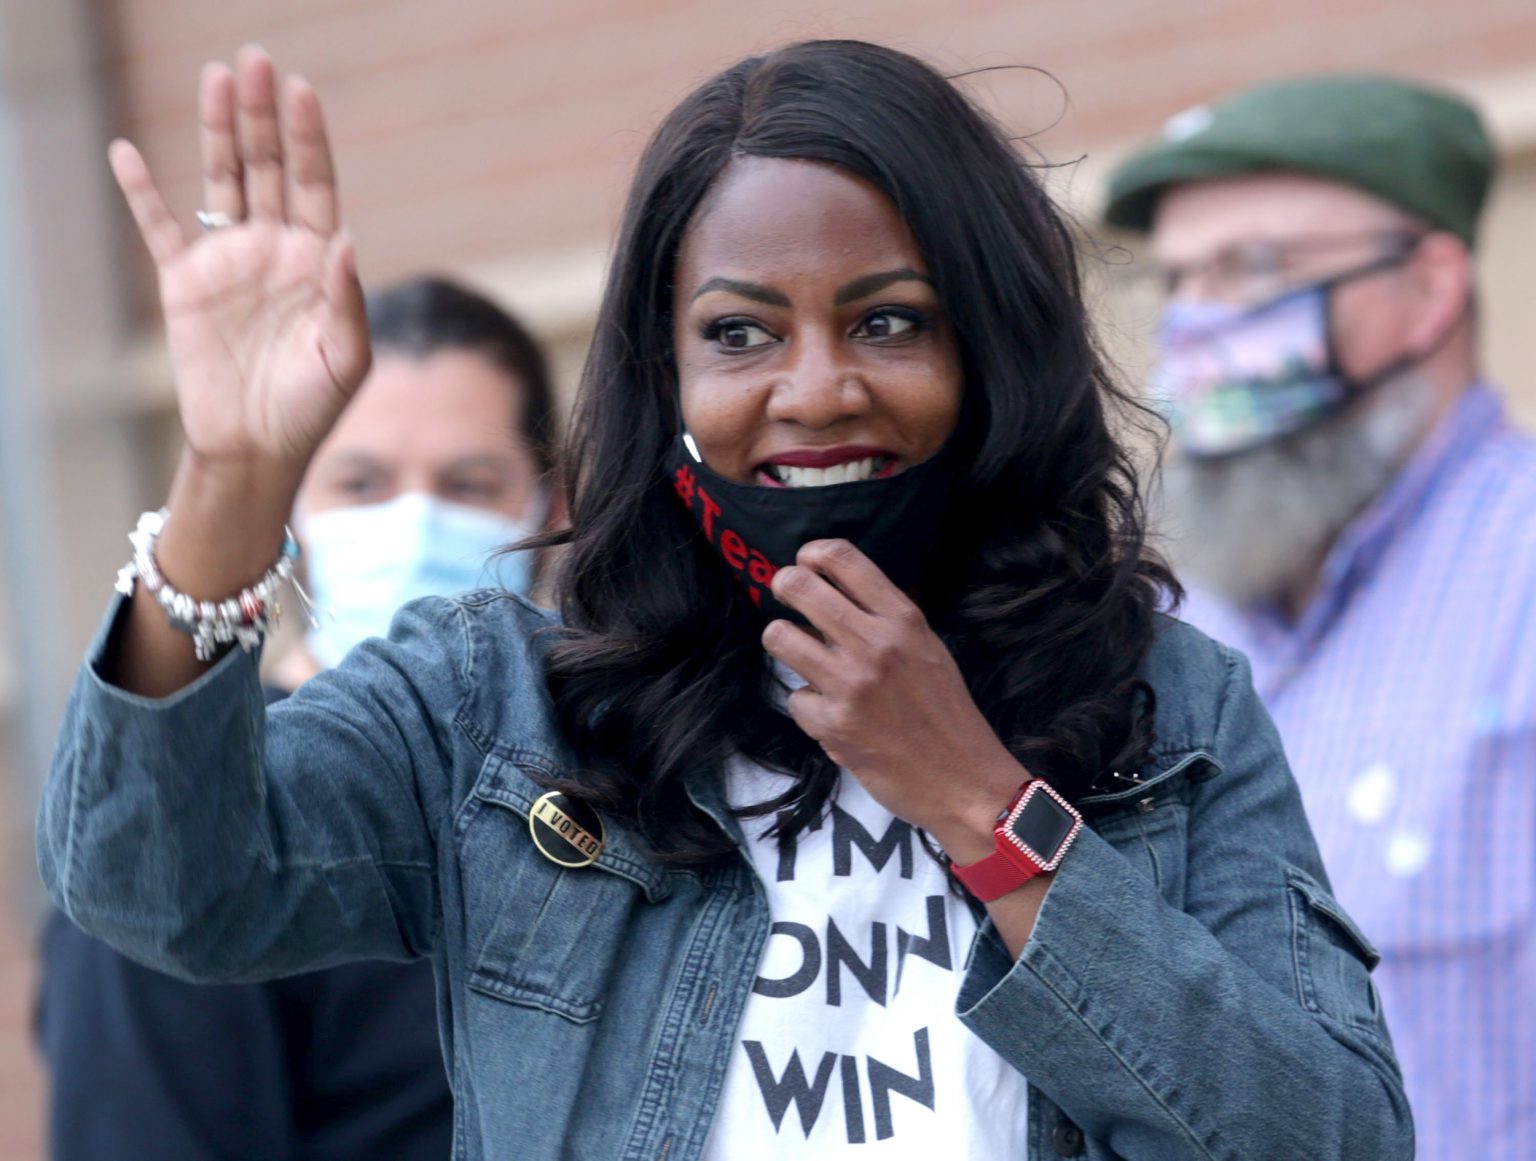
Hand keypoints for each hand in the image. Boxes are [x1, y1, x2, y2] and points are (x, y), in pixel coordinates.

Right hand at [111, 46, 369, 476]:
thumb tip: (344, 241)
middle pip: (267, 168)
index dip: (308, 140)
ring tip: (217, 79)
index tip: (302, 93)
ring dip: (218, 132)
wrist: (258, 449)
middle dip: (262, 116)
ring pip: (221, 181)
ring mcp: (228, 261)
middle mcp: (274, 250)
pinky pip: (159, 227)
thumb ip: (347, 302)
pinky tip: (127, 151)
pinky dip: (142, 192)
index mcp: (318, 261)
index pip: (314, 185)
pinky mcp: (184, 282)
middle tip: (254, 61)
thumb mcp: (345, 360)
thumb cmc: (313, 409)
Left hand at [761, 539, 1027, 860]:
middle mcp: (875, 643)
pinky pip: (794, 697)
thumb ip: (886, 621)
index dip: (812, 553)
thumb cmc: (947, 713)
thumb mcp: (928, 649)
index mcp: (903, 619)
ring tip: (801, 654)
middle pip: (798, 586)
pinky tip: (831, 715)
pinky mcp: (833, 724)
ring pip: (778, 636)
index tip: (805, 563)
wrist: (964, 780)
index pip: (842, 558)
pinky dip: (808, 706)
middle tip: (785, 597)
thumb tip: (833, 597)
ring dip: (783, 643)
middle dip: (783, 586)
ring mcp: (850, 684)